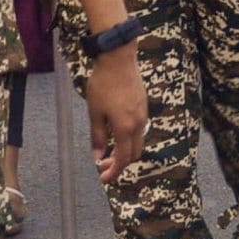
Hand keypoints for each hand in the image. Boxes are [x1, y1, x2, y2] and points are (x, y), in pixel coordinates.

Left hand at [84, 46, 146, 183]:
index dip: (114, 171)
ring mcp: (143, 115)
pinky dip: (128, 138)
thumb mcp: (95, 113)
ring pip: (137, 141)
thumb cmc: (103, 85)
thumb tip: (98, 157)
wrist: (119, 60)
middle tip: (103, 164)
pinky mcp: (143, 106)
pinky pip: (139, 129)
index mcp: (125, 127)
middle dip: (119, 163)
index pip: (123, 159)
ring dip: (124, 150)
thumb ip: (98, 137)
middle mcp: (138, 124)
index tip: (103, 178)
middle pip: (133, 153)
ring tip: (107, 148)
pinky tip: (115, 132)